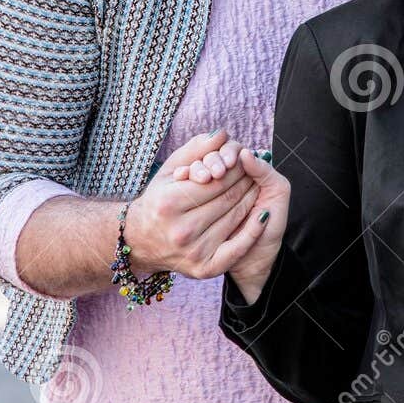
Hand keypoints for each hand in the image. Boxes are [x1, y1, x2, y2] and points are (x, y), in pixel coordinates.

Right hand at [121, 130, 266, 280]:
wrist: (140, 242)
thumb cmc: (158, 200)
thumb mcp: (170, 171)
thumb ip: (195, 149)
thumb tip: (222, 134)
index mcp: (169, 203)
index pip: (216, 180)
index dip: (234, 167)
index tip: (244, 158)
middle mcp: (181, 230)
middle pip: (228, 198)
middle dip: (245, 181)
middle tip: (254, 171)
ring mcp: (193, 252)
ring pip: (235, 218)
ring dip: (251, 199)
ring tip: (256, 186)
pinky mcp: (204, 269)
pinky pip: (237, 247)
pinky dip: (253, 230)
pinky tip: (262, 214)